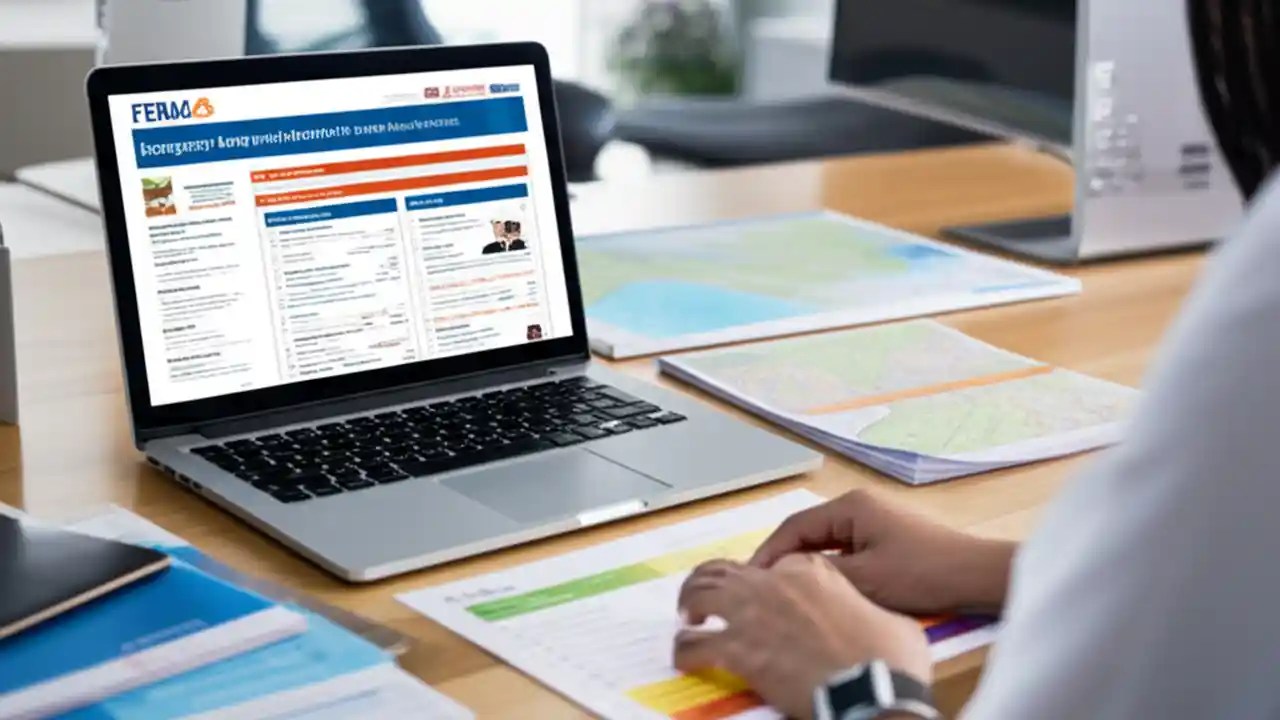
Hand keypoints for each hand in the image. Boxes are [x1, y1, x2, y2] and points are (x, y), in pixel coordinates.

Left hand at [674, 555, 930, 719]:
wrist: (873, 691)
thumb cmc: (890, 659)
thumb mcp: (890, 618)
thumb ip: (865, 607)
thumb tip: (871, 622)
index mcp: (812, 570)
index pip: (774, 562)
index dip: (763, 578)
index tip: (759, 595)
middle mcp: (776, 583)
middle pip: (726, 569)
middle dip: (710, 580)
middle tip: (704, 599)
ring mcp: (753, 614)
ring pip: (701, 594)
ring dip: (690, 605)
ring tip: (688, 620)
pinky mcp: (739, 650)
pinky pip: (694, 645)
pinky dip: (684, 650)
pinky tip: (685, 658)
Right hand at [751, 490, 1014, 614]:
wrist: (975, 576)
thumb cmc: (923, 573)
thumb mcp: (865, 578)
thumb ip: (820, 573)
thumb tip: (785, 575)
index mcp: (850, 506)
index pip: (794, 527)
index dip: (769, 553)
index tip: (751, 580)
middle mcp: (858, 505)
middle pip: (807, 532)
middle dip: (784, 559)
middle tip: (764, 588)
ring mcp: (872, 520)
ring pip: (825, 542)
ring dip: (807, 564)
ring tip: (786, 591)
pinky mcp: (884, 536)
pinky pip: (844, 549)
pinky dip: (829, 567)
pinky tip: (820, 588)